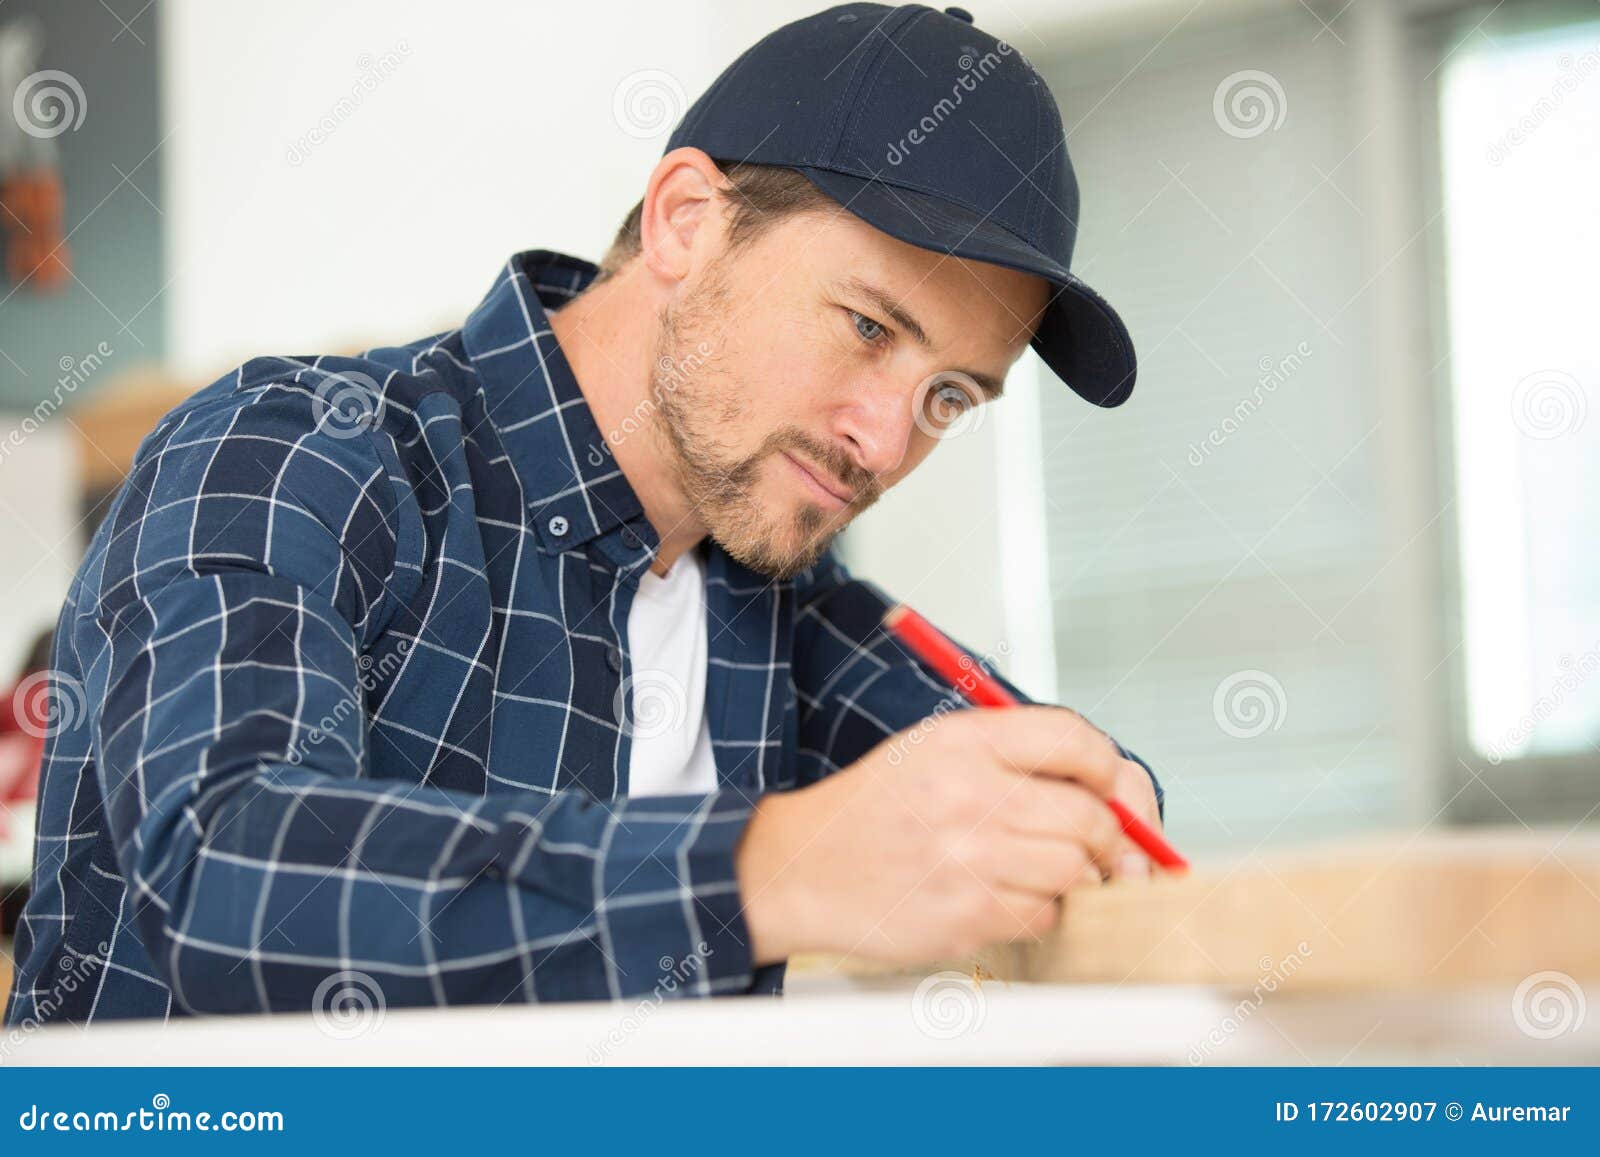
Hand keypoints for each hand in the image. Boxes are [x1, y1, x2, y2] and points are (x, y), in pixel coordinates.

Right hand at [735, 705, 1146, 965]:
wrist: (802, 868)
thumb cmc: (871, 811)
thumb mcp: (934, 750)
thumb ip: (1014, 756)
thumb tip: (1109, 786)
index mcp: (964, 742)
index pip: (1075, 741)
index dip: (1107, 770)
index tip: (1111, 789)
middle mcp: (970, 794)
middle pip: (1091, 816)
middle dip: (1108, 837)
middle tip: (1099, 846)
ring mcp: (970, 858)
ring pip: (1076, 870)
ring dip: (1073, 878)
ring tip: (1037, 871)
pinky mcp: (968, 913)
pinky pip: (1044, 915)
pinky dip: (1038, 911)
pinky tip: (1002, 896)